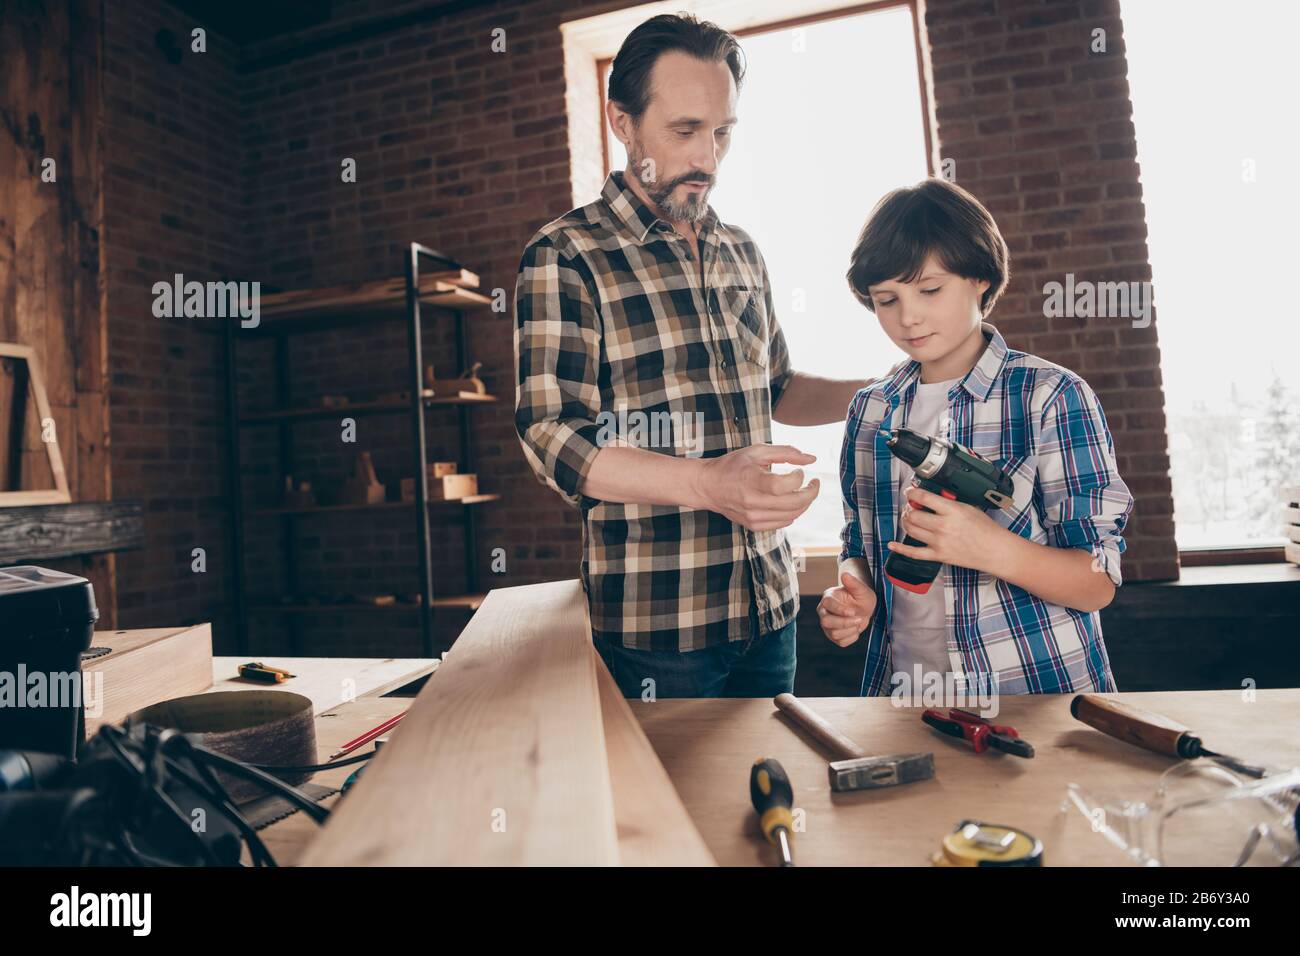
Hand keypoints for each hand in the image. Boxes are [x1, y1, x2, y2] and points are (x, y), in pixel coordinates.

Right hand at [693, 444, 819, 530]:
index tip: (799, 472)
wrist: (708, 486)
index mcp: (752, 480)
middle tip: (814, 483)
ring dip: (804, 503)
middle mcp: (752, 502)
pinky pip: (782, 523)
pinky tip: (789, 502)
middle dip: (811, 492)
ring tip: (803, 492)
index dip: (799, 478)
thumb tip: (812, 459)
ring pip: (792, 515)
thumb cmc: (733, 465)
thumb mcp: (757, 452)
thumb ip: (786, 452)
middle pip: (794, 503)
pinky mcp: (753, 525)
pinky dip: (792, 513)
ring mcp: (753, 516)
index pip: (785, 485)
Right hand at [817, 571, 876, 646]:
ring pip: (833, 634)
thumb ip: (853, 582)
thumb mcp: (861, 589)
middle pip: (826, 621)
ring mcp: (827, 625)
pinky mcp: (833, 635)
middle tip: (859, 618)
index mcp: (828, 598)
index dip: (840, 610)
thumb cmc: (861, 597)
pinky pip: (840, 642)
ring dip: (850, 630)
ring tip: (858, 622)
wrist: (864, 608)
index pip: (827, 605)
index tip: (853, 611)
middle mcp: (824, 611)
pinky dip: (851, 637)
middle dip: (845, 623)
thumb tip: (845, 574)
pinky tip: (855, 629)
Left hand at [889, 486, 1010, 572]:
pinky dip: (900, 548)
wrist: (994, 550)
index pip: (924, 498)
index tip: (910, 491)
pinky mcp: (938, 555)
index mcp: (952, 511)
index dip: (912, 492)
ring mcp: (939, 542)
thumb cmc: (986, 529)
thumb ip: (949, 502)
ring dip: (906, 521)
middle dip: (908, 508)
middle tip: (910, 506)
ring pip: (911, 529)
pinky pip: (914, 553)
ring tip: (909, 518)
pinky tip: (892, 544)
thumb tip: (932, 497)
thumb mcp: (968, 507)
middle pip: (913, 514)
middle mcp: (943, 526)